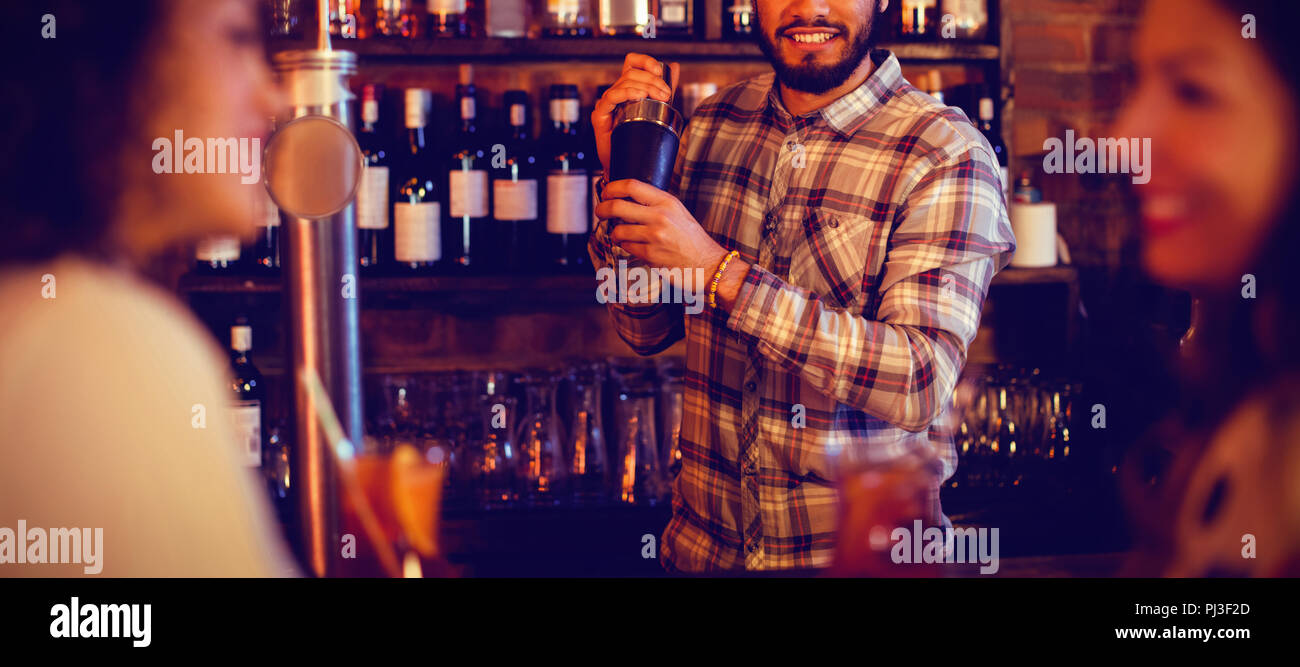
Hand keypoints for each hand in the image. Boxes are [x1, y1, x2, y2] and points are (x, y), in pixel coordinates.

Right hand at [591, 54, 678, 173]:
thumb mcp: (657, 108)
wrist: (628, 165)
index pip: (631, 62)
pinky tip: (638, 96)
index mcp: (627, 87)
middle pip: (630, 73)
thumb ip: (664, 88)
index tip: (660, 71)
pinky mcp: (600, 115)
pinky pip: (611, 97)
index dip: (645, 62)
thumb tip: (675, 67)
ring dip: (644, 86)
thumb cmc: (639, 138)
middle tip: (666, 93)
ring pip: (623, 83)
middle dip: (652, 80)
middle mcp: (615, 93)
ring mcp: (607, 103)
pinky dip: (626, 93)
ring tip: (659, 96)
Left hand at [594, 179, 726, 277]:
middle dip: (602, 209)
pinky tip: (634, 247)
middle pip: (617, 205)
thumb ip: (655, 203)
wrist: (708, 263)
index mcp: (667, 201)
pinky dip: (626, 247)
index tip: (605, 192)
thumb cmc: (692, 238)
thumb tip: (626, 198)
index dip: (612, 187)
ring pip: (618, 230)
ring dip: (615, 233)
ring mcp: (655, 236)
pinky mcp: (651, 254)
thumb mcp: (678, 212)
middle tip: (600, 212)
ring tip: (620, 235)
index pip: (631, 185)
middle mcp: (660, 216)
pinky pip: (626, 247)